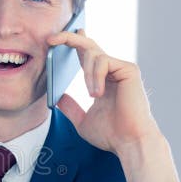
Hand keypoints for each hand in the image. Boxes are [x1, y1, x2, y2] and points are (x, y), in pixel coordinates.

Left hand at [48, 29, 179, 181]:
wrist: (129, 143)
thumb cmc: (111, 135)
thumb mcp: (82, 120)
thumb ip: (70, 107)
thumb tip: (56, 97)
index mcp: (101, 80)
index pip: (85, 56)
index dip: (71, 43)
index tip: (54, 39)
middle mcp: (111, 71)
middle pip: (89, 45)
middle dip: (69, 38)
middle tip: (51, 39)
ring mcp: (121, 69)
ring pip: (93, 54)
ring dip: (87, 73)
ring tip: (93, 94)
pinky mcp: (129, 69)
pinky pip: (103, 62)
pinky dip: (96, 76)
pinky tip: (98, 93)